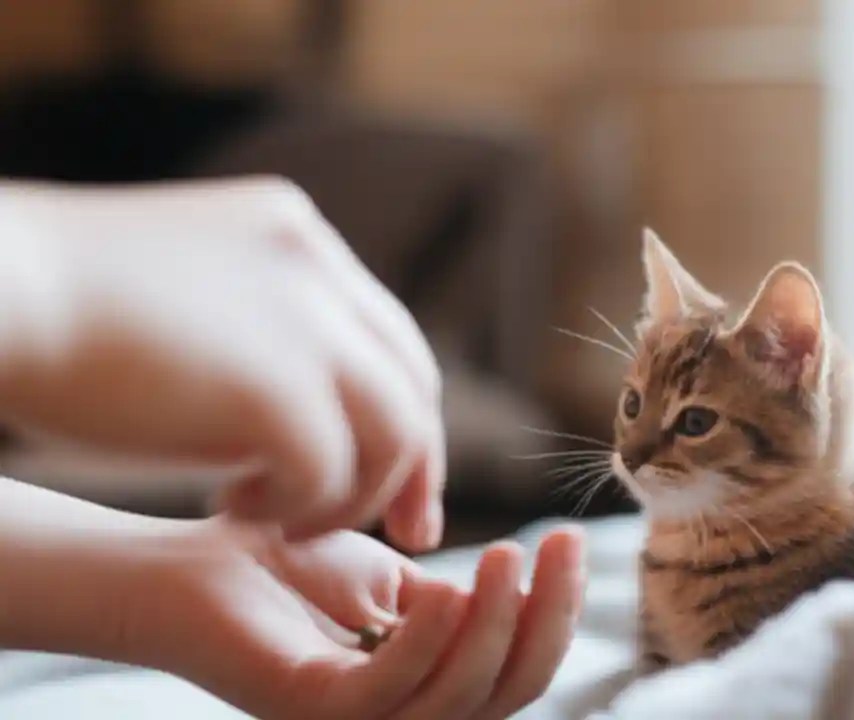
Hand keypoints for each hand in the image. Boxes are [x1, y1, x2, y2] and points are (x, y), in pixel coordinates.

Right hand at [0, 178, 442, 549]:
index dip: (401, 414)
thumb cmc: (57, 307)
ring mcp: (303, 324)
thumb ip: (256, 325)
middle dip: (415, 469)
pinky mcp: (276, 387)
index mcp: (294, 236)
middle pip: (412, 384)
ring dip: (353, 495)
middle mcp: (316, 270)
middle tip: (408, 534)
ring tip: (284, 523)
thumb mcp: (188, 293)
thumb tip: (294, 400)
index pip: (388, 336)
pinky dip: (304, 508)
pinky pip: (332, 472)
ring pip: (394, 435)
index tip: (396, 477)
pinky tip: (237, 513)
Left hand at [129, 519, 584, 719]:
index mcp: (424, 690)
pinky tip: (442, 586)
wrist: (184, 566)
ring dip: (494, 627)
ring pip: (456, 700)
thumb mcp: (391, 579)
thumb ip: (453, 598)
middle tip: (561, 546)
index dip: (555, 615)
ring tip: (506, 556)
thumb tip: (522, 590)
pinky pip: (387, 691)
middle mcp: (396, 718)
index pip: (513, 674)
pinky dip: (427, 642)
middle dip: (545, 622)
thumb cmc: (287, 568)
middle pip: (502, 696)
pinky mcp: (306, 707)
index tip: (571, 542)